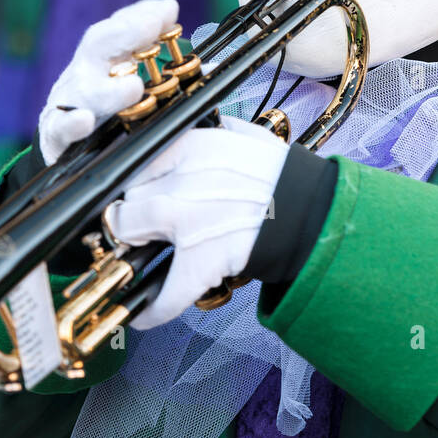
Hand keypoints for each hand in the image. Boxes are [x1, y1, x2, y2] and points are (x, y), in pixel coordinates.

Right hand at [38, 0, 178, 165]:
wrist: (62, 153)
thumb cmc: (101, 115)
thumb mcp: (129, 88)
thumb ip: (162, 76)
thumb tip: (209, 67)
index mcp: (103, 60)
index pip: (120, 29)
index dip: (142, 15)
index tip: (167, 7)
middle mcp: (84, 74)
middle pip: (99, 44)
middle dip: (127, 31)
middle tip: (153, 25)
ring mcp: (67, 102)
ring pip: (83, 88)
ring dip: (109, 87)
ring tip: (133, 87)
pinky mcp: (55, 135)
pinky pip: (59, 127)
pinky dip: (71, 123)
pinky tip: (84, 120)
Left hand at [104, 115, 288, 328]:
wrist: (310, 210)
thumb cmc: (282, 175)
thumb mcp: (246, 136)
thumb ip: (219, 130)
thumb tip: (207, 122)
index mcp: (190, 147)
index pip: (137, 164)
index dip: (136, 183)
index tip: (136, 193)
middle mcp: (180, 182)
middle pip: (128, 197)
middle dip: (131, 213)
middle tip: (141, 224)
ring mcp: (187, 224)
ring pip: (129, 234)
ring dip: (132, 247)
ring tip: (137, 256)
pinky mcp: (200, 264)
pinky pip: (164, 293)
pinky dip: (151, 310)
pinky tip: (141, 316)